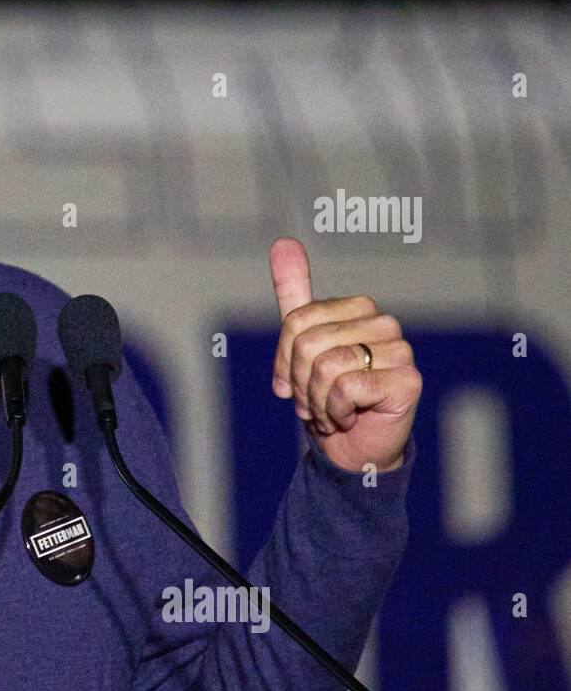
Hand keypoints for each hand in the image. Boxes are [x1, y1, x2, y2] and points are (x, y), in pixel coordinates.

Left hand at [269, 237, 421, 473]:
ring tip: (332, 411)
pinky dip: (335, 411)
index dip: (284, 359)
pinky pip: (345, 387)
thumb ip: (295, 294)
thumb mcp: (302, 342)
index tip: (294, 381)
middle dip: (300, 382)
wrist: (354, 448)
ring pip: (326, 366)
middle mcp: (385, 324)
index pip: (297, 322)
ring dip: (317, 400)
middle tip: (315, 400)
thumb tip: (283, 242)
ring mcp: (401, 351)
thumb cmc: (329, 394)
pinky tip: (350, 418)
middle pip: (308, 343)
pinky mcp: (407, 381)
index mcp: (359, 309)